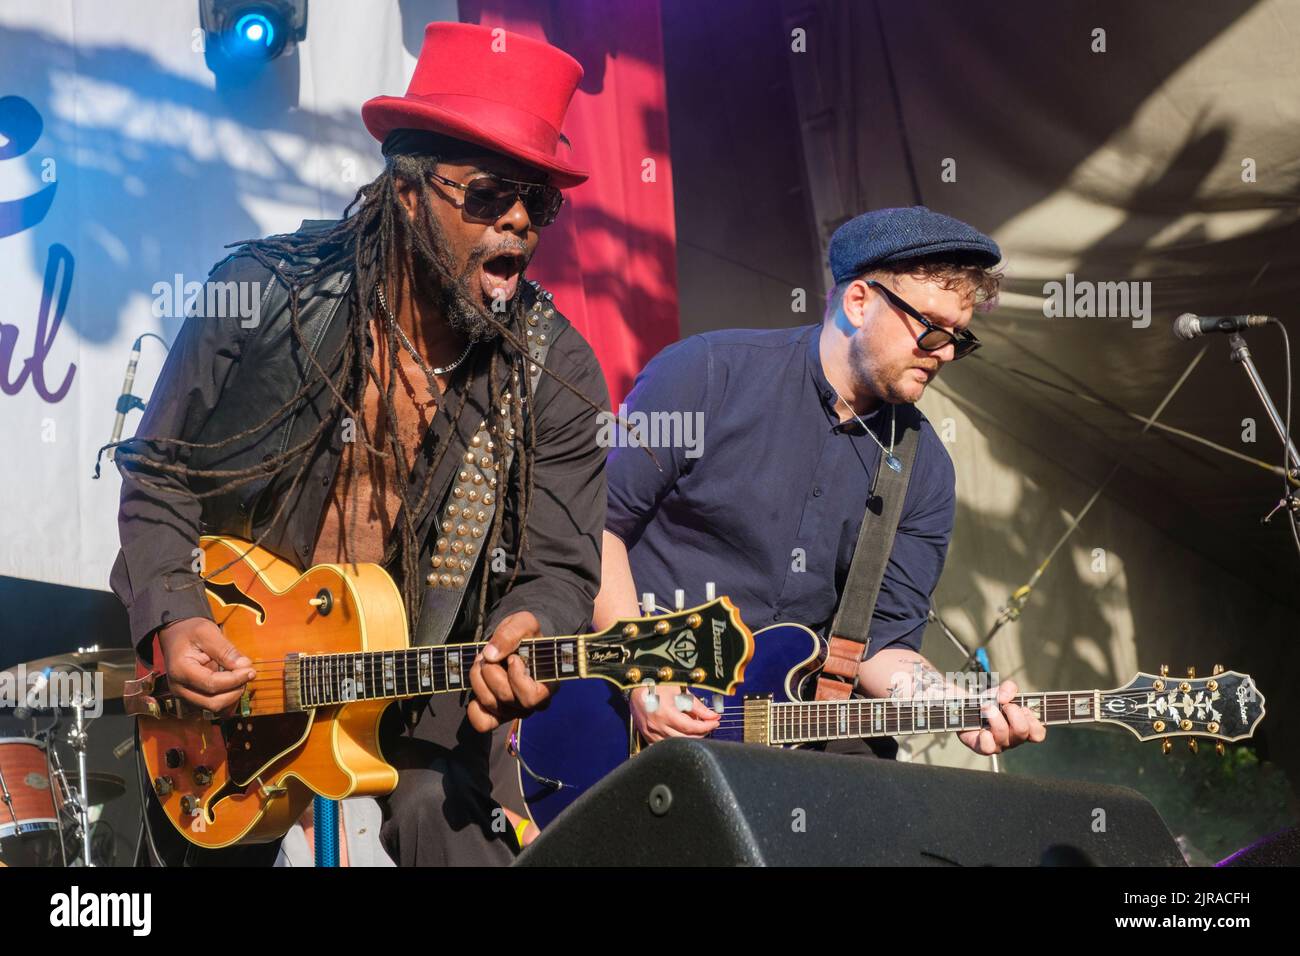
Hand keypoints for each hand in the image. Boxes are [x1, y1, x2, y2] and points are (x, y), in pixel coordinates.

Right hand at [156, 617, 254, 714]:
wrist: (176, 636)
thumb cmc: (190, 632)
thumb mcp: (207, 632)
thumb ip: (226, 650)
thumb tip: (244, 666)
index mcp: (180, 671)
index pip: (211, 685)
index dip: (235, 680)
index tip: (250, 670)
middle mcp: (179, 688)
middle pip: (213, 703)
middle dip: (235, 690)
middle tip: (247, 673)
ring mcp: (185, 696)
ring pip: (215, 708)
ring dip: (233, 696)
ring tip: (240, 677)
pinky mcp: (192, 698)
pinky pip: (214, 707)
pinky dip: (228, 699)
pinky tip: (234, 685)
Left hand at [467, 611, 550, 731]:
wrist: (518, 642)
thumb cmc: (527, 635)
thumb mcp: (523, 623)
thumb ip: (510, 634)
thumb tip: (491, 655)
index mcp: (548, 684)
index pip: (531, 697)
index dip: (516, 678)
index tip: (513, 658)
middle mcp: (533, 703)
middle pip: (506, 698)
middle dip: (490, 672)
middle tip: (487, 655)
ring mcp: (515, 710)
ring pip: (491, 705)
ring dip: (478, 680)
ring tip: (481, 662)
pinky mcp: (499, 715)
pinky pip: (483, 722)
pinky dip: (474, 708)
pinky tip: (478, 688)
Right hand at [630, 684, 719, 743]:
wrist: (636, 687)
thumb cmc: (657, 685)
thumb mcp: (679, 691)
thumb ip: (696, 705)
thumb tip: (712, 716)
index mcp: (666, 713)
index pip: (691, 727)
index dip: (706, 726)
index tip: (715, 722)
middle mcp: (658, 725)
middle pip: (686, 738)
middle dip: (701, 732)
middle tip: (708, 724)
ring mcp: (651, 732)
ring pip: (676, 744)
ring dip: (690, 738)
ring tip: (696, 728)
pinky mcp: (647, 736)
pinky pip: (665, 745)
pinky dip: (676, 741)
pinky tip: (681, 733)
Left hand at [957, 679, 1045, 754]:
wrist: (968, 708)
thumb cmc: (990, 702)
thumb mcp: (1002, 691)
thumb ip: (1009, 688)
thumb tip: (1004, 698)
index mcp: (1022, 728)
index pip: (1038, 734)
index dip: (1034, 722)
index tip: (1024, 708)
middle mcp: (1012, 739)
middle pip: (1022, 731)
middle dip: (1014, 713)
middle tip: (1005, 704)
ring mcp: (998, 745)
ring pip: (1003, 735)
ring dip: (994, 716)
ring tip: (986, 706)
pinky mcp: (981, 747)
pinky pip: (988, 748)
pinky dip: (985, 737)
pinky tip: (982, 729)